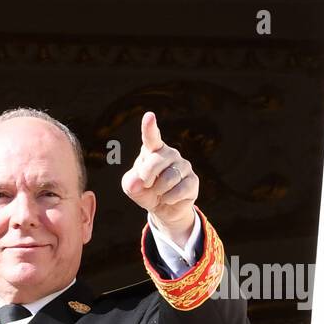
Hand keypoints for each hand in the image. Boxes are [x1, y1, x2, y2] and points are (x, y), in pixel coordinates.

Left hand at [121, 112, 198, 244]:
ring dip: (158, 191)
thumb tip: (137, 183)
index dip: (150, 127)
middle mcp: (170, 154)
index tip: (149, 116)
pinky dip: (168, 199)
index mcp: (153, 150)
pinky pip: (179, 191)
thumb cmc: (145, 191)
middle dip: (146, 178)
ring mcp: (183, 165)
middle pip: (155, 163)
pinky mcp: (193, 180)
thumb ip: (130, 182)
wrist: (161, 208)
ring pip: (168, 178)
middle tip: (147, 185)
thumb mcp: (131, 187)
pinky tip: (168, 198)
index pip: (151, 137)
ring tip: (159, 192)